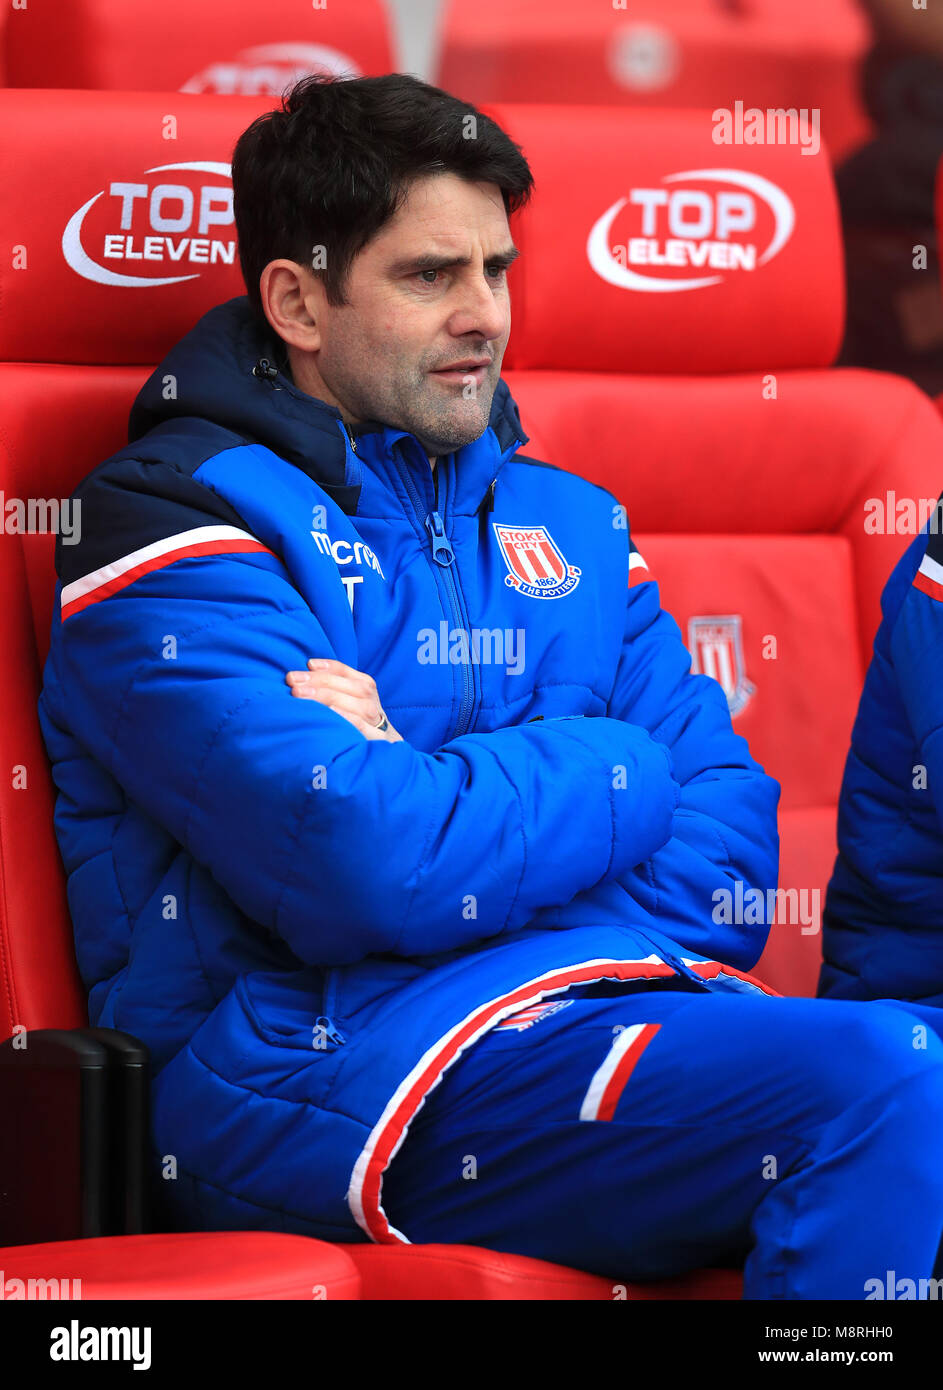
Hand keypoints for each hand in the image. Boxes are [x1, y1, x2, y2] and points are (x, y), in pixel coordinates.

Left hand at [285, 658, 402, 742]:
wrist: (383, 749)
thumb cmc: (355, 722)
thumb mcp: (347, 701)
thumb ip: (330, 688)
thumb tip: (299, 678)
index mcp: (364, 686)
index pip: (344, 670)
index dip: (326, 666)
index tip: (307, 664)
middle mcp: (370, 699)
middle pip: (347, 685)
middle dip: (318, 680)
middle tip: (293, 680)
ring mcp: (374, 719)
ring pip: (354, 702)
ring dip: (326, 696)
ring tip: (301, 694)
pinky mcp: (376, 738)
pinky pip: (359, 724)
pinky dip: (345, 716)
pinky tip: (328, 711)